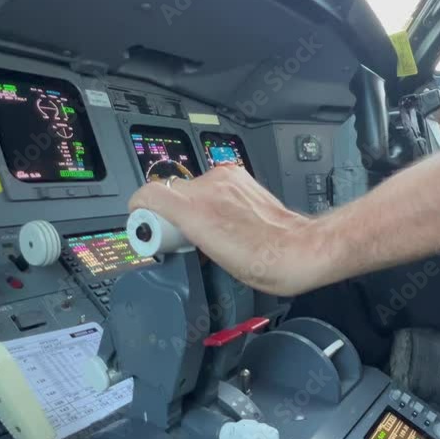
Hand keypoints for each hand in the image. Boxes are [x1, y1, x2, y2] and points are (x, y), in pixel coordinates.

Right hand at [128, 165, 326, 295]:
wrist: (297, 250)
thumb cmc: (261, 261)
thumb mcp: (209, 254)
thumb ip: (181, 231)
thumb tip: (164, 226)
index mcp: (195, 208)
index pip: (147, 193)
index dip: (142, 211)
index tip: (147, 227)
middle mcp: (209, 186)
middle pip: (170, 192)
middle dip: (170, 213)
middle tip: (180, 237)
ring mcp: (226, 179)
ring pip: (192, 188)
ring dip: (192, 206)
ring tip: (206, 231)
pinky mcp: (239, 177)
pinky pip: (212, 184)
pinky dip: (211, 199)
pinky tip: (223, 220)